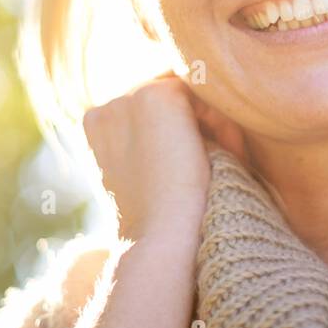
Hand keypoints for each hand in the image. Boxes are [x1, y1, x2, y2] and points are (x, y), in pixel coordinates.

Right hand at [81, 74, 244, 241]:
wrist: (161, 232)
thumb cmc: (156, 216)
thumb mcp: (141, 172)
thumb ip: (147, 141)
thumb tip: (190, 121)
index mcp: (94, 126)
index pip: (146, 113)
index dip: (179, 131)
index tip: (206, 158)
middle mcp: (105, 106)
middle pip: (166, 101)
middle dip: (197, 123)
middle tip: (229, 154)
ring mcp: (128, 96)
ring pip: (187, 97)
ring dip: (212, 122)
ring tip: (232, 154)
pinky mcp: (158, 94)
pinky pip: (202, 96)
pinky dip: (221, 121)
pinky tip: (233, 150)